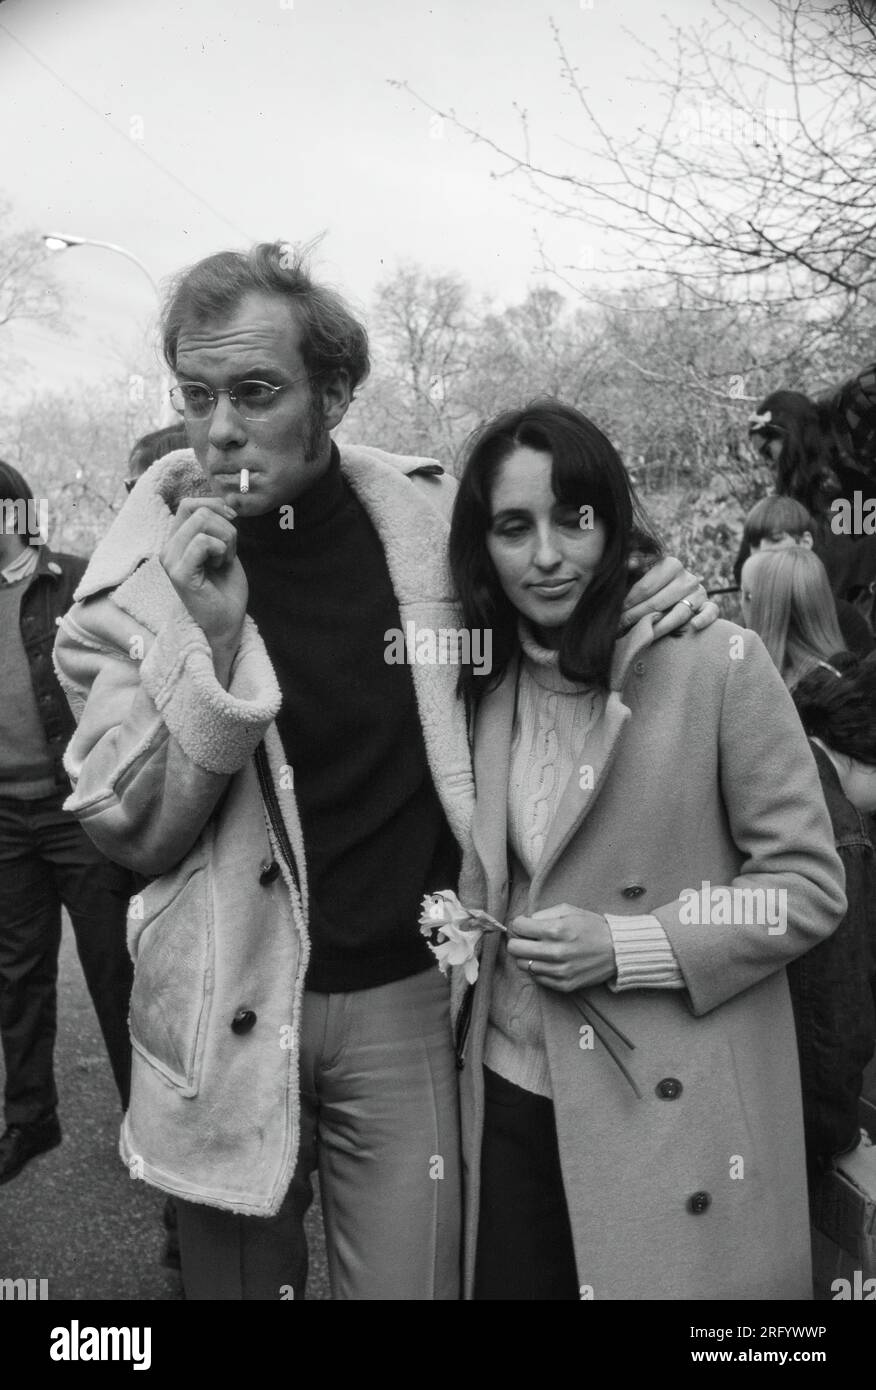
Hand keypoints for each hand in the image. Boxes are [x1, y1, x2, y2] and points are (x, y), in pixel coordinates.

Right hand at [160, 497, 247, 672]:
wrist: (227, 621)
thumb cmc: (225, 588)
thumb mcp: (223, 548)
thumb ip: (217, 525)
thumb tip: (224, 501)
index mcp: (176, 541)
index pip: (188, 503)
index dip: (215, 505)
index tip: (233, 520)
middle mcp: (168, 548)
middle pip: (197, 509)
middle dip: (225, 525)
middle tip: (229, 551)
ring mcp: (171, 560)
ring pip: (202, 521)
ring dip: (226, 538)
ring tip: (224, 560)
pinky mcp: (179, 573)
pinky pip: (203, 542)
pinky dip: (222, 550)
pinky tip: (220, 567)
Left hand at [507, 903, 615, 991]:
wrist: (617, 951)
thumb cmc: (592, 927)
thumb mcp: (569, 910)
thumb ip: (543, 913)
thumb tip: (524, 921)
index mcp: (556, 929)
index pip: (518, 927)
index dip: (519, 924)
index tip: (525, 925)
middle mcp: (556, 952)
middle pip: (515, 949)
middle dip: (517, 941)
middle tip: (526, 939)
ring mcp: (560, 971)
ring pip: (523, 965)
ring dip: (527, 956)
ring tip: (539, 951)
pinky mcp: (564, 985)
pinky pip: (537, 978)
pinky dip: (539, 969)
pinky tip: (549, 961)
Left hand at [622, 555, 717, 636]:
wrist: (670, 595)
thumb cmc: (649, 587)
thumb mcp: (638, 575)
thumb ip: (632, 568)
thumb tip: (628, 562)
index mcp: (670, 564)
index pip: (647, 586)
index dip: (629, 601)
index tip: (616, 611)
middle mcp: (687, 577)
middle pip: (660, 602)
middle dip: (638, 616)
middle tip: (622, 626)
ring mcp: (699, 592)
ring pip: (680, 612)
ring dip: (661, 626)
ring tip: (645, 635)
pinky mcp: (708, 606)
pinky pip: (711, 612)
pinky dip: (704, 619)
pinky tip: (693, 626)